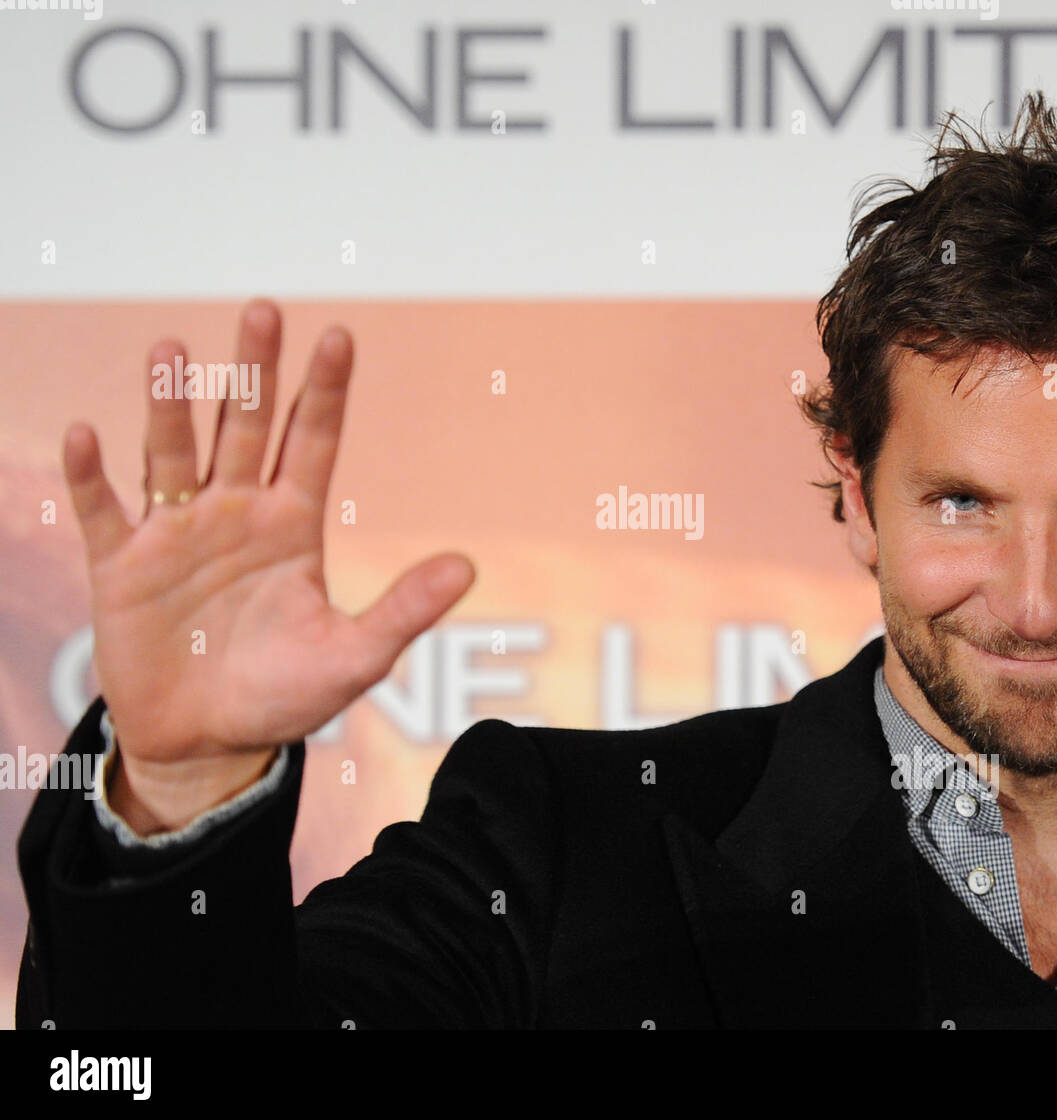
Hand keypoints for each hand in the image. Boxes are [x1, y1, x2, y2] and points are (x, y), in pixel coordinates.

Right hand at [63, 300, 474, 779]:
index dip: (324, 391)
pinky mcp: (121, 566)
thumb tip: (468, 567)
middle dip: (254, 371)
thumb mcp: (354, 657)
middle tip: (263, 309)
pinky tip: (86, 434)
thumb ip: (404, 610)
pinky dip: (92, 476)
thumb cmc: (284, 695)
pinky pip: (103, 511)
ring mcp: (175, 533)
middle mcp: (235, 513)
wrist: (208, 743)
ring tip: (173, 351)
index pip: (313, 441)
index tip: (338, 336)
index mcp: (292, 524)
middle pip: (246, 427)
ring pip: (173, 452)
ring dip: (172, 404)